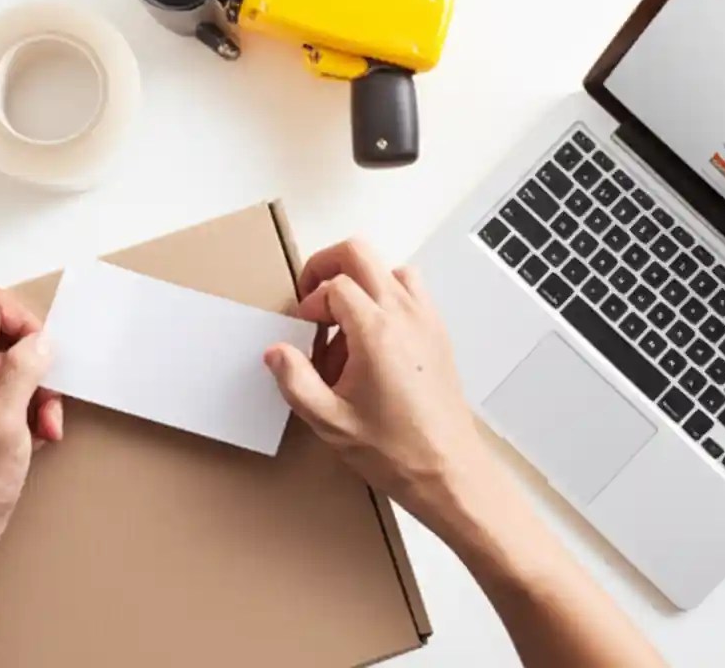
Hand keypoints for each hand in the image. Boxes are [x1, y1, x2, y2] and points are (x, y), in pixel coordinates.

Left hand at [0, 287, 63, 549]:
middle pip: (4, 332)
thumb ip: (24, 369)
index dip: (27, 326)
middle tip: (45, 398)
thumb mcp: (6, 419)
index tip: (43, 360)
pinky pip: (5, 388)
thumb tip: (41, 339)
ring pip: (11, 364)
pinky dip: (26, 408)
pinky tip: (33, 435)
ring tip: (42, 426)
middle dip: (35, 364)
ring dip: (36, 392)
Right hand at [264, 240, 488, 526]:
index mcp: (375, 331)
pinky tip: (373, 339)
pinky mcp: (438, 334)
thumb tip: (276, 352)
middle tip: (312, 297)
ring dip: (361, 282)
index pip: (333, 286)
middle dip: (328, 266)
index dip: (310, 302)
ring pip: (390, 269)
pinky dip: (387, 297)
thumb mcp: (330, 421)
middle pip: (360, 254)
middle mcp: (404, 315)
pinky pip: (412, 292)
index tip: (303, 331)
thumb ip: (296, 381)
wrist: (448, 471)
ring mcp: (426, 320)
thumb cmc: (394, 450)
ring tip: (344, 321)